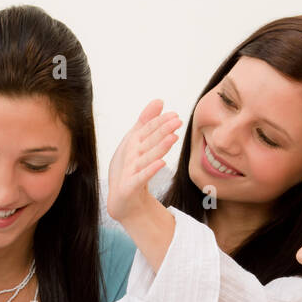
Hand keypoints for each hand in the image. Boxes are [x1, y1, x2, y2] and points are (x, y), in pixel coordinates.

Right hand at [106, 99, 180, 222]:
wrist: (123, 200)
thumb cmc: (130, 168)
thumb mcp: (137, 143)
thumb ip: (146, 122)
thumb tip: (159, 101)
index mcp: (132, 144)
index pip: (146, 130)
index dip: (159, 122)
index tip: (175, 115)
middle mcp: (130, 156)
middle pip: (147, 141)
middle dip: (161, 131)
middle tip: (177, 121)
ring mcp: (129, 171)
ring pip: (145, 158)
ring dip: (158, 148)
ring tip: (172, 138)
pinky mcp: (129, 187)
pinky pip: (141, 178)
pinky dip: (150, 170)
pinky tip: (162, 163)